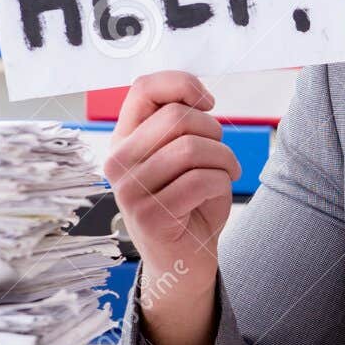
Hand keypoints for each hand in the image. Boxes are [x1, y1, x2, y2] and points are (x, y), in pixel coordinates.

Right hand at [104, 70, 238, 302]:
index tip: (207, 102)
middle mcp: (118, 163)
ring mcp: (130, 191)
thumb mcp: (182, 154)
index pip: (143, 88)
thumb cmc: (189, 202)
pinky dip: (222, 181)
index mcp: (123, 140)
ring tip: (226, 171)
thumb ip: (180, 124)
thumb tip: (197, 97)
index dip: (182, 84)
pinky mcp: (151, 217)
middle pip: (176, 117)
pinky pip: (201, 180)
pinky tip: (220, 191)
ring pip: (191, 148)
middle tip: (221, 152)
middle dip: (213, 130)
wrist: (185, 260)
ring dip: (223, 158)